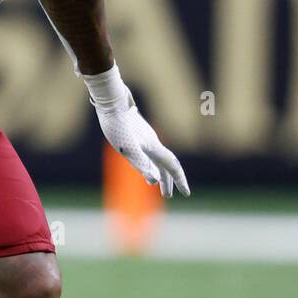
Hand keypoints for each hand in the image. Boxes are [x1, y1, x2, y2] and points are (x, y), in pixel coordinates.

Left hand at [84, 64, 189, 198]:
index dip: (180, 180)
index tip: (186, 194)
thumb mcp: (127, 148)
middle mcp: (152, 142)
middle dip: (169, 181)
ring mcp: (145, 138)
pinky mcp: (137, 134)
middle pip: (166, 164)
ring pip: (156, 158)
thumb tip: (154, 180)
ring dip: (159, 173)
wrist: (111, 101)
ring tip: (155, 184)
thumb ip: (141, 163)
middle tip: (168, 195)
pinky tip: (142, 166)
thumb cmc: (117, 125)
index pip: (172, 166)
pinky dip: (149, 163)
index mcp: (153, 147)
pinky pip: (148, 153)